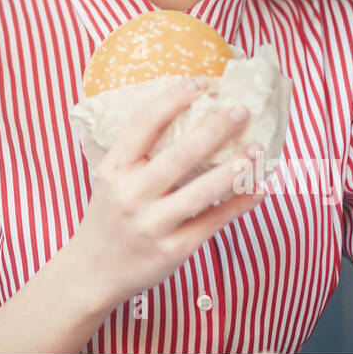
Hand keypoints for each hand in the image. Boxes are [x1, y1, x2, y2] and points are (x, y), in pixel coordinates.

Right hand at [67, 75, 266, 311]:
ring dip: (234, 169)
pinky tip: (258, 188)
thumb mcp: (111, 179)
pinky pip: (213, 222)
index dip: (173, 100)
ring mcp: (153, 224)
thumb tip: (190, 116)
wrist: (94, 271)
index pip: (144, 125)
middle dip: (215, 130)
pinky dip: (239, 204)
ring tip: (257, 150)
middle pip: (179, 155)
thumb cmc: (110, 215)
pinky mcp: (174, 249)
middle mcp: (132, 195)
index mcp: (114, 169)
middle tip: (241, 110)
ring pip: (201, 191)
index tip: (200, 82)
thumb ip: (140, 154)